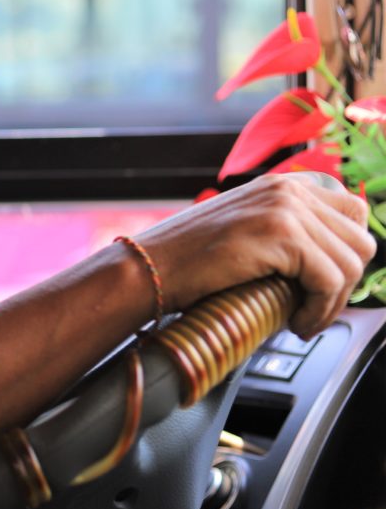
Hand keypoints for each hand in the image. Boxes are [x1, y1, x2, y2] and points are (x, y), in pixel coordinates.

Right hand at [133, 172, 374, 337]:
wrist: (149, 269)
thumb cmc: (187, 262)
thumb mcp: (243, 233)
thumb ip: (282, 234)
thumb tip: (325, 266)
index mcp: (280, 185)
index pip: (351, 212)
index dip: (346, 254)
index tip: (326, 284)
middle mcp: (287, 189)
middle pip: (360, 239)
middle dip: (345, 283)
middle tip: (316, 308)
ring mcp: (285, 208)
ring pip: (350, 263)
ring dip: (333, 303)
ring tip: (304, 320)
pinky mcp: (281, 234)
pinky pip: (329, 280)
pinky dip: (320, 311)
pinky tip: (297, 323)